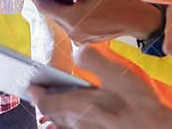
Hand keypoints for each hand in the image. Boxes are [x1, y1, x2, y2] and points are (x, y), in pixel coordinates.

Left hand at [29, 46, 171, 128]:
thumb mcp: (118, 73)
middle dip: (46, 103)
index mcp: (78, 106)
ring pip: (64, 125)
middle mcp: (78, 124)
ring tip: (57, 106)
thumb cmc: (139, 104)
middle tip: (43, 93)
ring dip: (57, 115)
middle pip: (53, 115)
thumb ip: (93, 59)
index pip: (46, 101)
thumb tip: (78, 51)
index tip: (31, 85)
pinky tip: (78, 120)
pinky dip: (71, 125)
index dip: (37, 92)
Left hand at [30, 0, 161, 43]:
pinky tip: (79, 1)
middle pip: (52, 14)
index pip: (44, 8)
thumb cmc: (116, 2)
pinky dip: (71, 11)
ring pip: (62, 18)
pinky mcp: (86, 38)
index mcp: (71, 20)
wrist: (136, 18)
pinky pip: (72, 23)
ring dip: (60, 5)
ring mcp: (79, 37)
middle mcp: (72, 32)